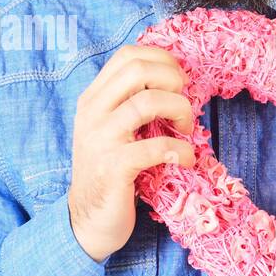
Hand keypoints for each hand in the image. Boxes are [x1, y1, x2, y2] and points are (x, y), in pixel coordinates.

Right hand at [68, 44, 196, 262]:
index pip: (127, 56)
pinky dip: (181, 150)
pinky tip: (185, 159)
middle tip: (184, 105)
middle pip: (138, 70)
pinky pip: (157, 147)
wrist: (88, 220)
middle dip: (174, 80)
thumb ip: (129, 103)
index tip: (179, 80)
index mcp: (93, 99)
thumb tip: (173, 80)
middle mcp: (92, 113)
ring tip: (187, 130)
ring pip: (148, 102)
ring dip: (180, 111)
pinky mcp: (113, 167)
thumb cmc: (109, 171)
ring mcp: (100, 139)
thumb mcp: (111, 130)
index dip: (162, 59)